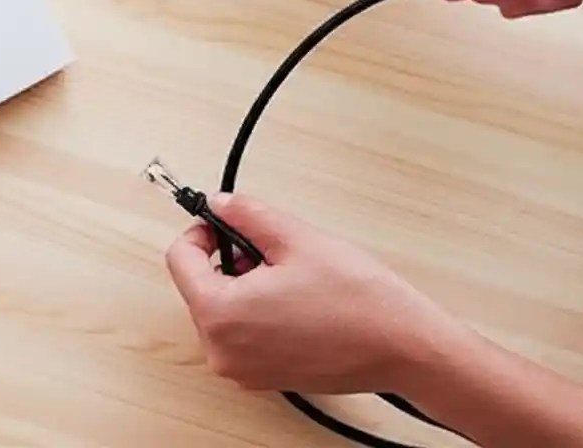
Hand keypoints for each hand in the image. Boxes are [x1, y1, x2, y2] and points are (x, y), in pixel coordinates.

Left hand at [165, 194, 467, 394]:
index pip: (179, 260)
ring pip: (222, 311)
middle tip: (270, 248)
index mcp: (220, 314)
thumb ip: (246, 216)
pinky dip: (257, 312)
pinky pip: (242, 335)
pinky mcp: (263, 378)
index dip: (201, 232)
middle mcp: (222, 350)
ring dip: (244, 285)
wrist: (403, 346)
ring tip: (292, 276)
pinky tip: (297, 301)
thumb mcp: (295, 238)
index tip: (224, 223)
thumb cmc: (357, 300)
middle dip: (227, 260)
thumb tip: (222, 204)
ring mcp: (242, 370)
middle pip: (199, 287)